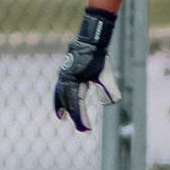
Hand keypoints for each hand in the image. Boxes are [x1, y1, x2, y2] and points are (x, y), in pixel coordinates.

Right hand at [52, 6, 116, 132]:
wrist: (90, 40)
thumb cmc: (98, 57)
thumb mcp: (105, 73)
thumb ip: (109, 88)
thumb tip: (111, 102)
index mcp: (73, 81)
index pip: (76, 104)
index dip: (81, 117)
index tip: (87, 128)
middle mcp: (65, 79)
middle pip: (67, 102)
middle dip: (74, 116)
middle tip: (83, 129)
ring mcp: (63, 76)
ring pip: (60, 96)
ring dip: (62, 108)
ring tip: (63, 119)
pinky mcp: (64, 74)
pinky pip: (59, 89)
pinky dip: (59, 99)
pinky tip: (61, 105)